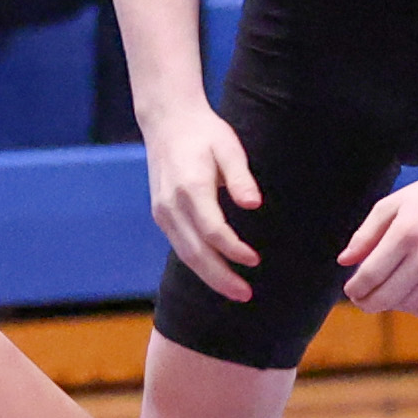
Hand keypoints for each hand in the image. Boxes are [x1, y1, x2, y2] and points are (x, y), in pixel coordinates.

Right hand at [144, 104, 263, 300]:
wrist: (168, 121)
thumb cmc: (206, 133)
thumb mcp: (229, 147)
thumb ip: (240, 177)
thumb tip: (254, 205)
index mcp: (190, 187)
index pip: (212, 231)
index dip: (234, 250)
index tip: (255, 260)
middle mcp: (171, 205)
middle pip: (196, 252)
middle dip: (221, 278)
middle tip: (246, 295)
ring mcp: (162, 212)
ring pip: (185, 254)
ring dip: (209, 277)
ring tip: (236, 291)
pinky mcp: (161, 215)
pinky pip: (180, 246)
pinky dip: (198, 263)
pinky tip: (217, 272)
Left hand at [339, 166, 417, 319]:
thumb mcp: (390, 205)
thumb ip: (364, 234)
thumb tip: (343, 261)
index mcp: (405, 234)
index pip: (370, 275)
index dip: (355, 288)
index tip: (350, 289)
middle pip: (386, 296)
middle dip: (366, 302)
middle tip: (361, 298)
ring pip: (408, 306)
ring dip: (392, 304)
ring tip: (388, 291)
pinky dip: (417, 309)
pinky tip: (411, 295)